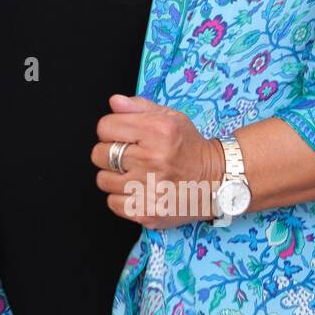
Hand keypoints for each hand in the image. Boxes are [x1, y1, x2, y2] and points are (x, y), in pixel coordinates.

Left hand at [91, 93, 223, 226]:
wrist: (215, 181)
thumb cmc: (189, 147)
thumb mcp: (171, 117)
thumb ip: (139, 107)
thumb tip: (114, 102)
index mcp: (157, 131)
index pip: (105, 127)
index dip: (111, 130)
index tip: (124, 136)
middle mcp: (152, 159)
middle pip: (99, 154)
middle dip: (110, 153)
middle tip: (130, 156)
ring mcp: (149, 189)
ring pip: (103, 180)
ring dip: (115, 177)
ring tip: (134, 174)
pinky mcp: (147, 212)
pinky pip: (112, 202)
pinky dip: (121, 197)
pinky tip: (138, 190)